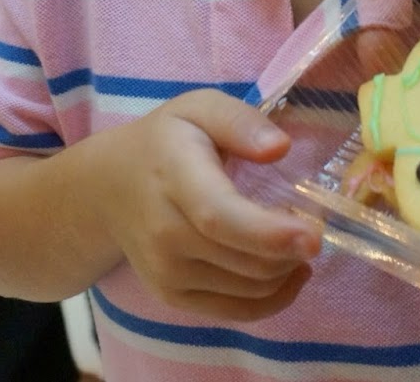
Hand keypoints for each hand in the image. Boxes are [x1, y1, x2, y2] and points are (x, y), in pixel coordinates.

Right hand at [94, 89, 321, 321]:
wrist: (105, 189)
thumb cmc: (163, 143)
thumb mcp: (198, 109)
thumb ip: (238, 121)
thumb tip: (279, 148)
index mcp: (174, 177)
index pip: (218, 216)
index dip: (268, 233)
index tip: (313, 236)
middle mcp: (165, 233)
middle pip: (246, 260)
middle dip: (293, 248)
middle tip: (309, 219)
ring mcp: (166, 272)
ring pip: (251, 288)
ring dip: (287, 269)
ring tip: (292, 237)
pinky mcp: (173, 297)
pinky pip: (239, 311)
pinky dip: (274, 295)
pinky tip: (287, 270)